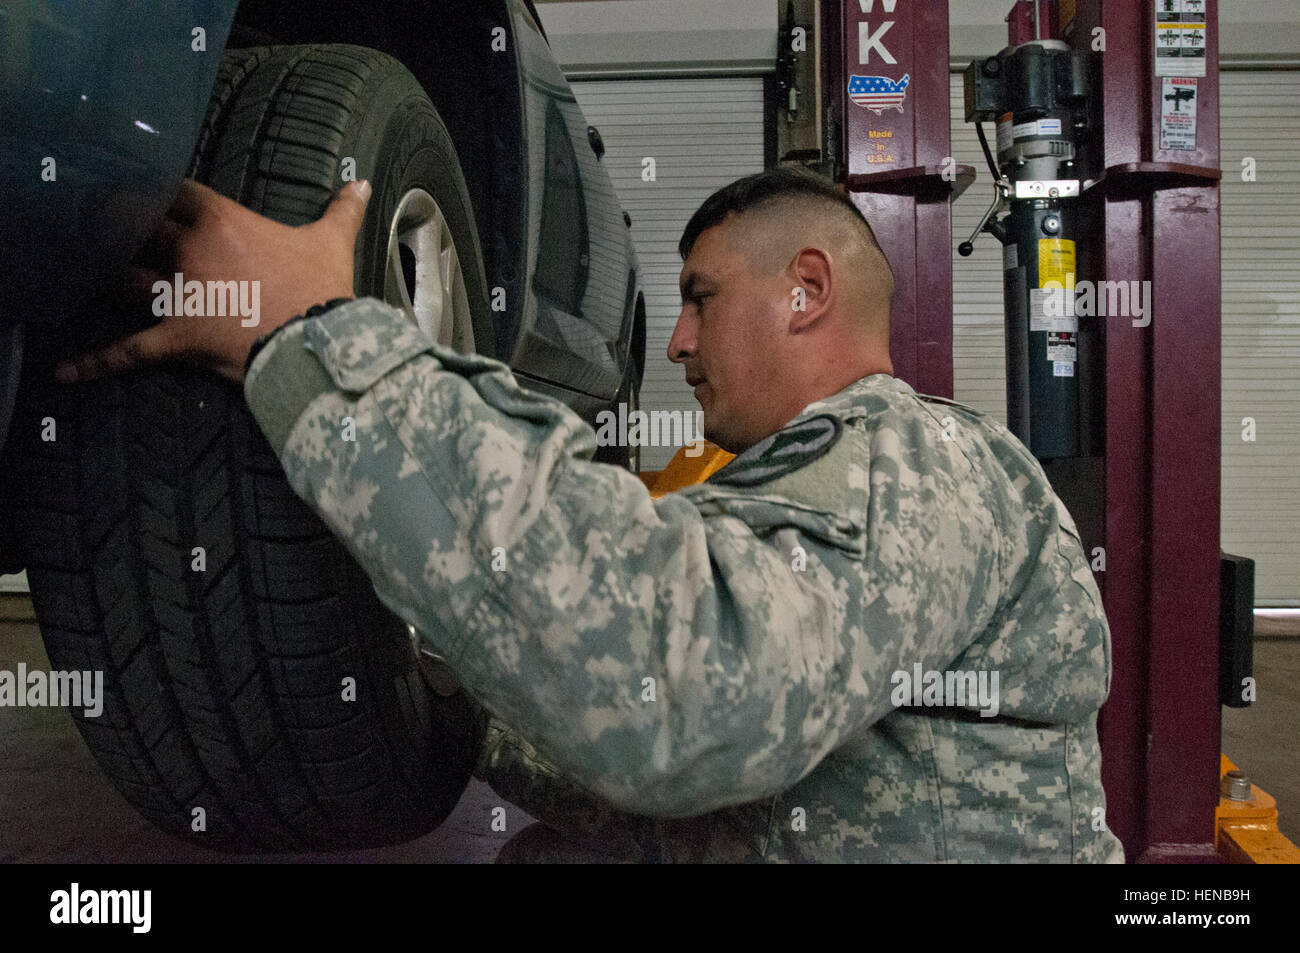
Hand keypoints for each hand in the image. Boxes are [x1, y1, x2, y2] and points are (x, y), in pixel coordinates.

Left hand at [55, 178, 371, 384]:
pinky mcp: (176, 337)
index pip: (174, 191)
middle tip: (99, 221)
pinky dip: (96, 362)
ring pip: (124, 278)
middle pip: (138, 227)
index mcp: (223, 222)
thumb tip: (362, 184)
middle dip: (118, 223)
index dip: (154, 188)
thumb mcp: (333, 242)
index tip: (142, 187)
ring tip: (81, 272)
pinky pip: (129, 350)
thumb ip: (343, 210)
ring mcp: (180, 294)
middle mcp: (191, 251)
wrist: (322, 339)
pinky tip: (66, 372)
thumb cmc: (323, 289)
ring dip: (102, 274)